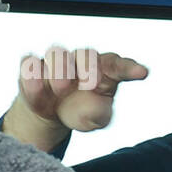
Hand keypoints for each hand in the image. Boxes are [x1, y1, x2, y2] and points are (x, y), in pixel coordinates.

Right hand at [17, 46, 148, 133]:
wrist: (51, 114)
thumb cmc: (80, 111)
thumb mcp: (94, 118)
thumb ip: (99, 113)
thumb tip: (96, 107)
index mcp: (104, 71)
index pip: (118, 65)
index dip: (129, 68)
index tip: (142, 73)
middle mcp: (80, 61)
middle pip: (86, 54)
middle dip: (89, 67)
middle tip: (90, 84)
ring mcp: (55, 62)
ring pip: (56, 53)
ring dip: (60, 69)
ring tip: (62, 89)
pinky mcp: (32, 67)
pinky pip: (29, 63)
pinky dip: (33, 74)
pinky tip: (38, 85)